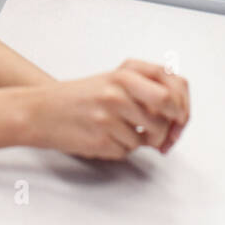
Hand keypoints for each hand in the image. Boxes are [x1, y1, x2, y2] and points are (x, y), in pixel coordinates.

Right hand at [26, 60, 189, 160]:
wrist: (42, 111)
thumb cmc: (79, 97)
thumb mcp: (112, 80)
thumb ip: (144, 87)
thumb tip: (177, 111)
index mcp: (124, 73)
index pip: (172, 84)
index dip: (183, 104)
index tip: (180, 116)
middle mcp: (119, 91)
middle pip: (166, 112)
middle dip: (170, 127)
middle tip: (164, 135)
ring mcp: (110, 116)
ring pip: (147, 137)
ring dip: (140, 141)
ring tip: (121, 131)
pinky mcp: (102, 139)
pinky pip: (127, 151)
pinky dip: (121, 149)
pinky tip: (105, 137)